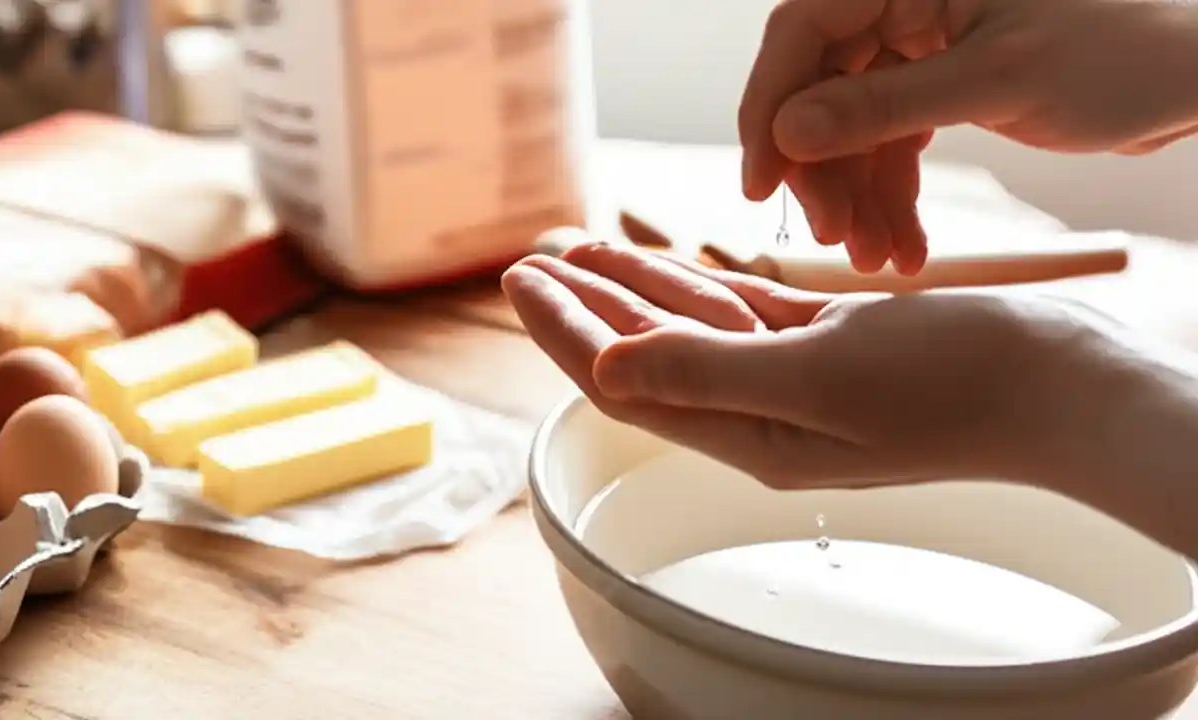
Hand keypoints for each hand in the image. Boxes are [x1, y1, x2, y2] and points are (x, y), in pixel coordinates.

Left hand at [504, 241, 1197, 555]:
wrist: (1056, 384)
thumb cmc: (951, 388)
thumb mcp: (817, 377)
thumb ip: (705, 375)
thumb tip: (605, 373)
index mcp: (746, 434)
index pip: (626, 381)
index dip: (566, 332)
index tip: (522, 281)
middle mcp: (760, 412)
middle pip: (644, 354)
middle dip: (582, 308)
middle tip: (527, 260)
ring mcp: (794, 379)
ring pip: (689, 327)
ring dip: (632, 288)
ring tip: (576, 248)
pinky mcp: (827, 345)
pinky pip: (741, 313)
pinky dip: (698, 284)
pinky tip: (663, 262)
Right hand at [740, 0, 1197, 272]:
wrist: (1191, 75)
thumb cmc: (1118, 52)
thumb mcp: (999, 80)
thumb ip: (886, 105)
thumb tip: (787, 134)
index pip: (800, 30)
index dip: (768, 108)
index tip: (761, 185)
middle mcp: (901, 3)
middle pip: (816, 89)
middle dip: (823, 172)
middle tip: (834, 238)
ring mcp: (916, 45)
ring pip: (848, 127)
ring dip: (857, 199)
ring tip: (878, 260)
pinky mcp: (936, 84)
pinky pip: (887, 144)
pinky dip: (890, 197)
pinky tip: (903, 247)